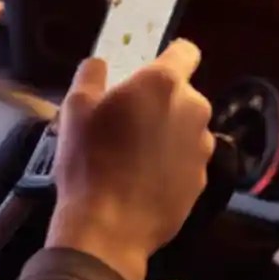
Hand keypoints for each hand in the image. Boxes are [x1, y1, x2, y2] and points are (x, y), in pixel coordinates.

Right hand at [46, 40, 215, 279]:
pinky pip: (187, 161)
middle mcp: (194, 110)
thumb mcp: (76, 108)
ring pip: (188, 129)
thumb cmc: (89, 160)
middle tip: (129, 121)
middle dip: (162, 102)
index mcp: (164, 84)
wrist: (108, 228)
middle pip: (184, 95)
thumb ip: (91, 75)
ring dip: (169, 133)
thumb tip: (100, 64)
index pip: (186, 51)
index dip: (170, 56)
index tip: (150, 70)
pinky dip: (172, 164)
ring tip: (136, 155)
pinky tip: (145, 181)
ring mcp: (202, 148)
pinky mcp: (202, 181)